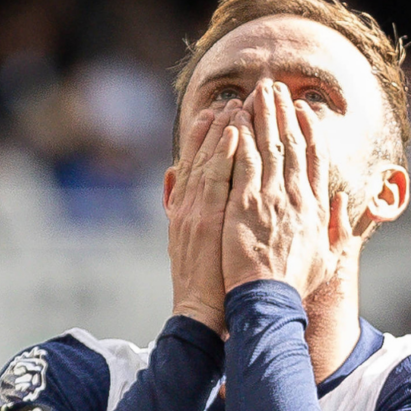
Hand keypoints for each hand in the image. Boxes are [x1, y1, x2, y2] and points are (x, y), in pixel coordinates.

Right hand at [166, 100, 240, 336]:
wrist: (201, 313)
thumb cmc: (205, 286)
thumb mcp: (186, 243)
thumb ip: (181, 208)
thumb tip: (174, 177)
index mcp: (186, 211)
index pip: (197, 165)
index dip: (206, 136)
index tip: (219, 112)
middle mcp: (187, 206)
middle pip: (201, 156)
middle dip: (215, 125)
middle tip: (230, 97)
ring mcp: (195, 211)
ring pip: (209, 160)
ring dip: (221, 129)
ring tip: (236, 102)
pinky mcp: (206, 220)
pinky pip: (218, 179)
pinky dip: (224, 153)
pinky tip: (236, 131)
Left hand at [223, 81, 352, 297]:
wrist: (267, 302)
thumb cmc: (293, 286)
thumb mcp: (328, 259)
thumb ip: (338, 228)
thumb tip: (345, 203)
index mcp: (316, 209)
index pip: (317, 159)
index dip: (311, 130)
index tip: (304, 110)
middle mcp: (297, 197)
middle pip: (294, 143)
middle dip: (285, 112)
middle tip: (277, 87)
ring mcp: (271, 198)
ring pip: (270, 145)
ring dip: (264, 114)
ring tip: (259, 90)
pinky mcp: (245, 203)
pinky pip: (245, 160)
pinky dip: (242, 136)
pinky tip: (237, 116)